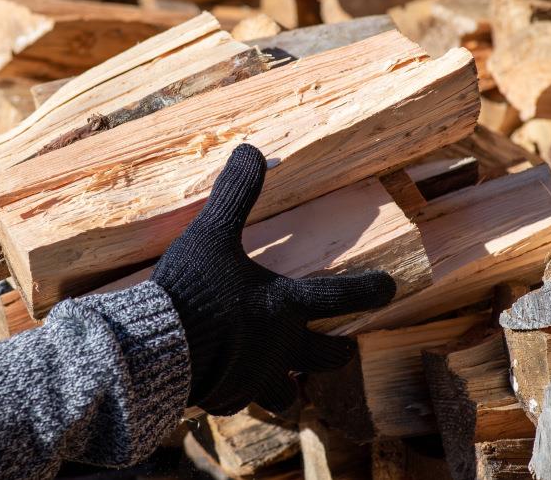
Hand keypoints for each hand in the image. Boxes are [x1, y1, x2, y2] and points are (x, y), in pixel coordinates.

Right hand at [152, 144, 395, 415]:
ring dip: (290, 385)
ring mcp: (255, 379)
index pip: (340, 295)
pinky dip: (238, 392)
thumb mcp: (212, 233)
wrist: (159, 349)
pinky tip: (225, 383)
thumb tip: (250, 150)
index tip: (391, 287)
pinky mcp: (226, 398)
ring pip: (288, 394)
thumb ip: (235, 193)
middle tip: (344, 349)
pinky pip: (240, 401)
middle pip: (326, 359)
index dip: (370, 290)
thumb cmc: (193, 289)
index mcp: (284, 305)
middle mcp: (279, 347)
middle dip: (338, 353)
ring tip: (286, 382)